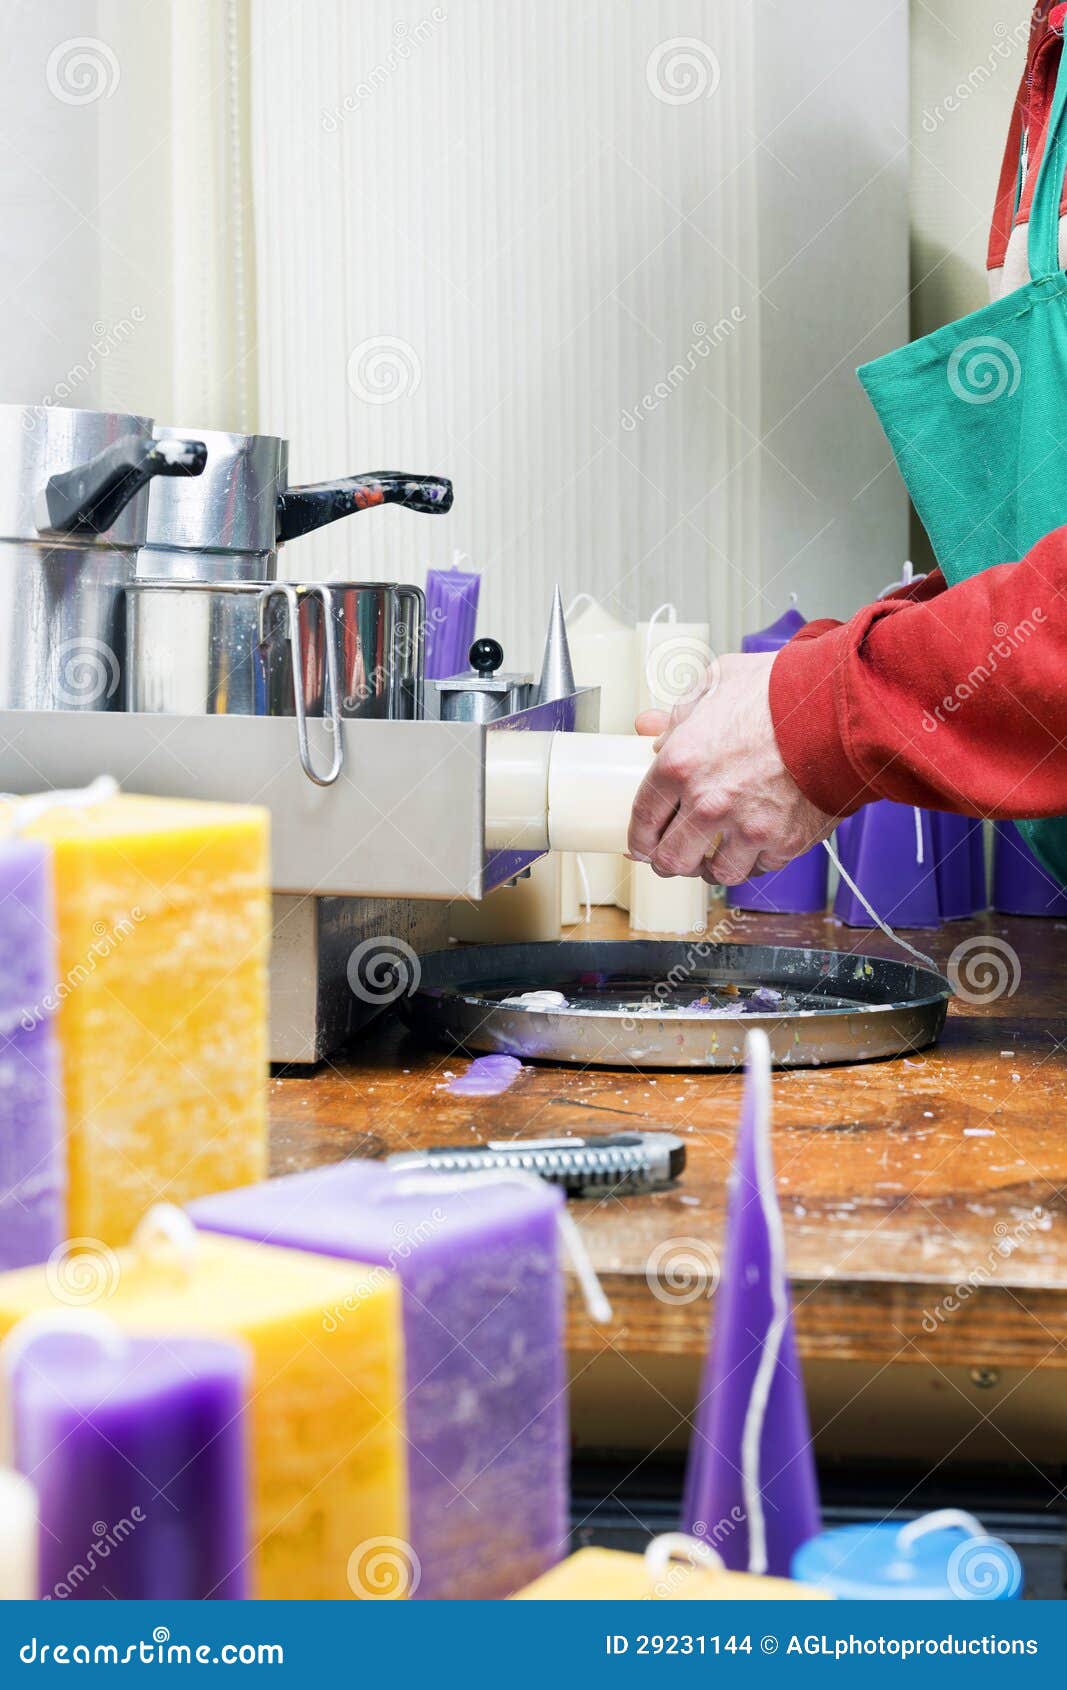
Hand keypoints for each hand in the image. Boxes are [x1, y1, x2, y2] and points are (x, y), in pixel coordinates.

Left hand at [627, 652, 837, 884]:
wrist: (841, 707)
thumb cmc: (782, 690)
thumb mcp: (717, 682)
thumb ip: (679, 712)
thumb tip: (653, 729)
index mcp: (680, 764)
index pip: (642, 818)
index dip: (638, 837)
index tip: (640, 843)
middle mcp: (707, 803)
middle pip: (669, 859)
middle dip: (665, 862)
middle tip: (671, 857)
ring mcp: (746, 828)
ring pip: (714, 873)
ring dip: (709, 867)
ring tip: (711, 858)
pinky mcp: (784, 843)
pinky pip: (760, 867)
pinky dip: (754, 860)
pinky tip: (753, 846)